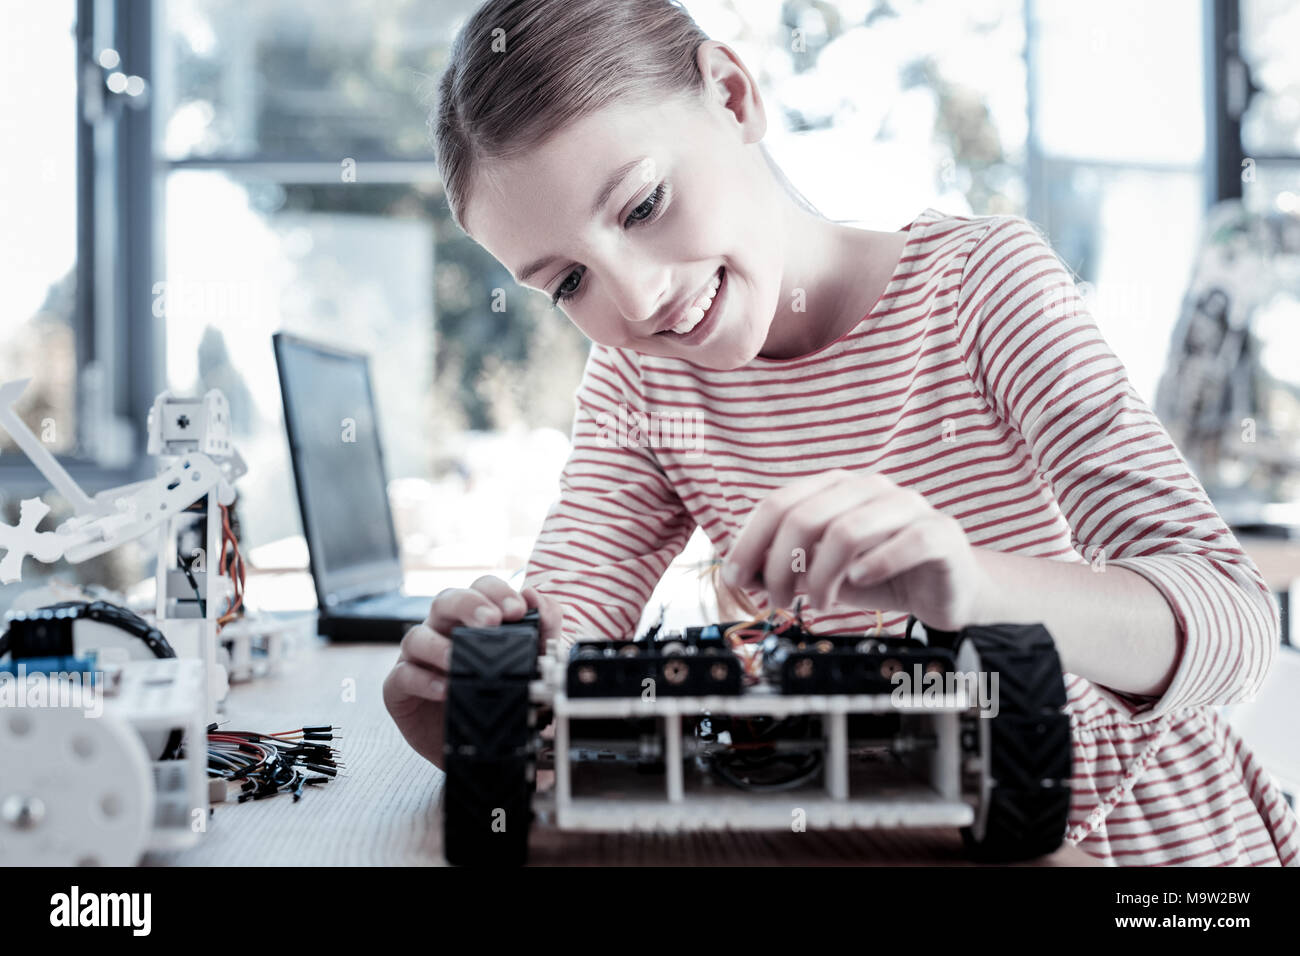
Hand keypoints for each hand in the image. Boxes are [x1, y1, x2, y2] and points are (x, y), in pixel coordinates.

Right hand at [382, 576, 562, 768]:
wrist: (478, 749)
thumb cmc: (497, 698)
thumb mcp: (529, 666)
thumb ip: (542, 630)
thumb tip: (537, 597)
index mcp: (472, 621)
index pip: (481, 589)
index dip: (498, 592)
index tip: (518, 609)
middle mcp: (442, 632)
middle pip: (446, 600)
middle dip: (469, 604)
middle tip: (492, 621)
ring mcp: (417, 658)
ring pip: (416, 635)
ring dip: (439, 645)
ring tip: (458, 659)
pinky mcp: (399, 688)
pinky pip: (403, 675)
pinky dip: (423, 680)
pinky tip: (444, 689)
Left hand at [722, 470, 987, 631]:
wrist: (943, 592)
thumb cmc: (878, 576)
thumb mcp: (820, 573)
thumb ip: (783, 567)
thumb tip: (741, 573)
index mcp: (836, 487)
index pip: (779, 502)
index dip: (751, 542)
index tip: (735, 578)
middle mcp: (870, 487)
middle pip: (806, 516)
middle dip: (781, 565)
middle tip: (779, 601)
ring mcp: (908, 505)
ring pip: (847, 530)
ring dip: (822, 576)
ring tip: (820, 603)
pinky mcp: (941, 532)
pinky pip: (904, 541)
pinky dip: (872, 566)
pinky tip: (859, 583)